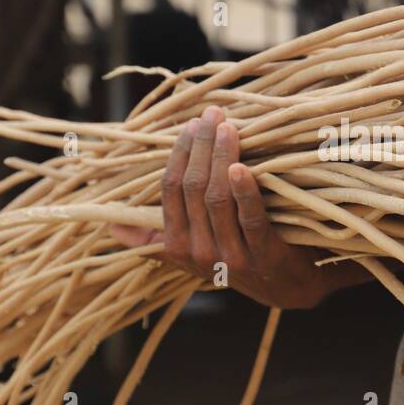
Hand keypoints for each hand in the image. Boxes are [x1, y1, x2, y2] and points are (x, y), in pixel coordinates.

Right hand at [111, 107, 357, 309]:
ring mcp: (231, 257)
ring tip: (227, 127)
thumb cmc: (239, 258)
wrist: (289, 290)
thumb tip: (114, 226)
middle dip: (200, 146)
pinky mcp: (265, 255)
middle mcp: (198, 253)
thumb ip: (156, 238)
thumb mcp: (194, 252)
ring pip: (217, 198)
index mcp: (176, 247)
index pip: (170, 190)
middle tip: (212, 114)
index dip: (179, 154)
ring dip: (221, 157)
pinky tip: (242, 166)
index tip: (191, 124)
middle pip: (192, 188)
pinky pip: (251, 219)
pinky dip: (244, 191)